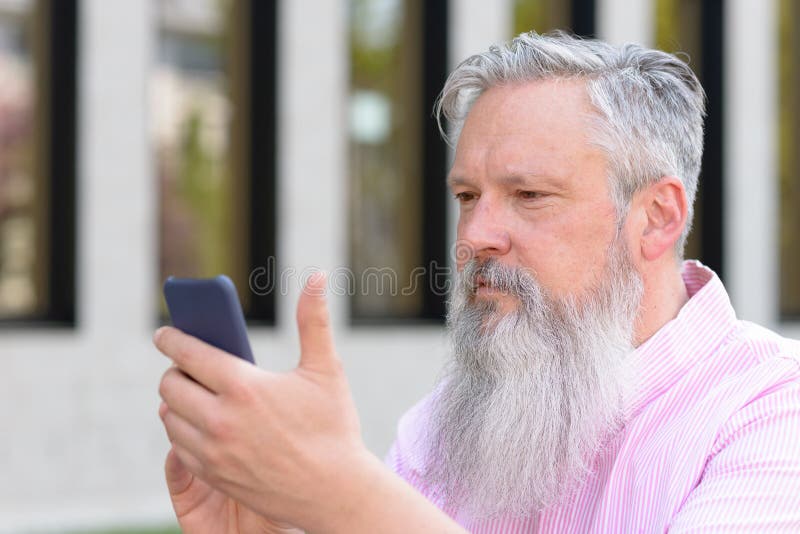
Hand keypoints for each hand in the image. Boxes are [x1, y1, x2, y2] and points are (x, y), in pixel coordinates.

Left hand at [156, 273, 369, 530]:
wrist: (336, 492)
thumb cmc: (334, 426)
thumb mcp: (326, 369)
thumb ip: (314, 319)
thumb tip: (318, 277)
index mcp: (244, 386)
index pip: (189, 353)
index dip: (171, 338)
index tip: (164, 331)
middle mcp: (221, 419)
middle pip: (170, 385)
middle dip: (174, 370)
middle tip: (185, 365)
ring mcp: (214, 452)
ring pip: (169, 417)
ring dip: (174, 402)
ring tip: (190, 393)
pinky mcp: (214, 476)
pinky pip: (179, 448)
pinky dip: (182, 431)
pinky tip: (198, 424)